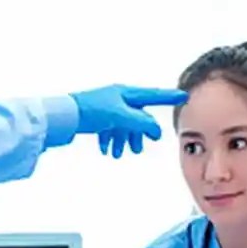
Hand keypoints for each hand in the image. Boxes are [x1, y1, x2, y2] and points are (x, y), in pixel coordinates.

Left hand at [71, 85, 187, 158]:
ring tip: (119, 154)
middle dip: (139, 133)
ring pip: (123, 126)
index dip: (169, 97)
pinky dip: (110, 141)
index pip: (154, 95)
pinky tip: (106, 151)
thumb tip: (156, 130)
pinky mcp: (95, 118)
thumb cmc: (90, 111)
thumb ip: (142, 123)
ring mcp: (106, 108)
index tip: (184, 96)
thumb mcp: (121, 117)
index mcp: (126, 93)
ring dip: (123, 141)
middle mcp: (117, 98)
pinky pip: (108, 130)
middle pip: (138, 116)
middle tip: (140, 148)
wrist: (62, 116)